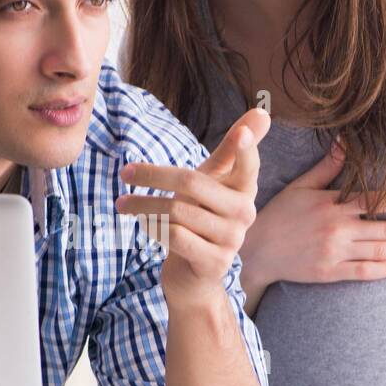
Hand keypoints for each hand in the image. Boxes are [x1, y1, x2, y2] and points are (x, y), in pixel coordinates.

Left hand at [116, 107, 269, 309]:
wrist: (193, 273)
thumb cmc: (201, 217)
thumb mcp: (212, 180)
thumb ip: (230, 149)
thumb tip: (261, 112)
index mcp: (244, 188)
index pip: (247, 165)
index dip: (245, 149)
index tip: (240, 133)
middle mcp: (244, 213)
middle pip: (192, 183)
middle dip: (153, 175)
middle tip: (124, 172)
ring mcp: (232, 240)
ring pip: (178, 211)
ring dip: (144, 204)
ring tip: (124, 203)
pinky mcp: (215, 262)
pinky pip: (176, 237)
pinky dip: (154, 228)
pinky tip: (144, 225)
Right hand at [240, 141, 385, 290]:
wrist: (254, 250)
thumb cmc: (278, 215)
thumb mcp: (301, 186)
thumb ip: (328, 167)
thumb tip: (346, 141)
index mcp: (333, 204)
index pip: (377, 200)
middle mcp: (338, 228)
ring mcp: (335, 252)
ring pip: (381, 251)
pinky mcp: (330, 272)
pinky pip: (365, 272)